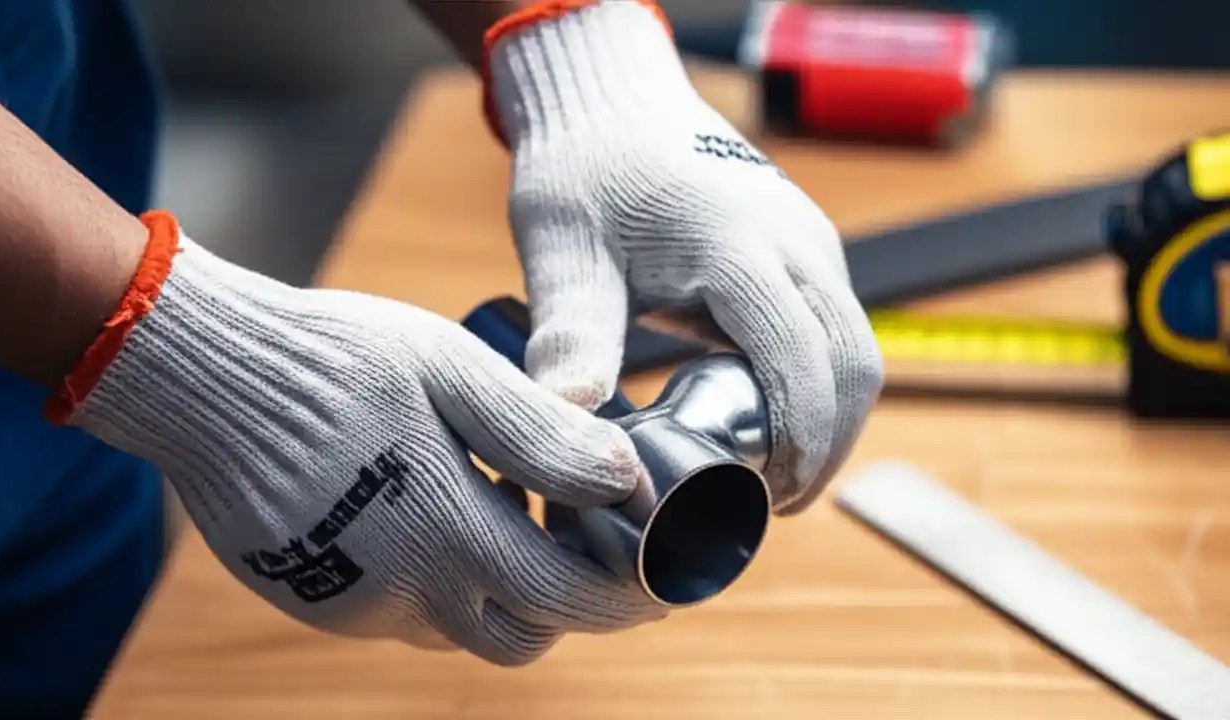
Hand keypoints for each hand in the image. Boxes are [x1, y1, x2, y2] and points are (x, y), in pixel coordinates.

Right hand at [52, 214, 661, 665]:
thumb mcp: (450, 374)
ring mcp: (353, 605)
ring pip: (463, 632)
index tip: (659, 567)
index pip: (572, 599)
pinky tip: (435, 515)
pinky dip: (443, 586)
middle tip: (591, 546)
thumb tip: (625, 477)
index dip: (631, 592)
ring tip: (512, 517)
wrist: (201, 377)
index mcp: (448, 536)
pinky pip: (403, 617)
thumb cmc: (332, 361)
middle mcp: (403, 594)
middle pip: (525, 636)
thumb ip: (541, 432)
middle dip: (573, 604)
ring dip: (505, 595)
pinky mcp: (313, 599)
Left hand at [486, 0, 884, 514]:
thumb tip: (566, 421)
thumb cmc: (586, 174)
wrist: (615, 107)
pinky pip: (835, 326)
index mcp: (738, 246)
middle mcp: (793, 241)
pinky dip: (818, 381)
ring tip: (775, 472)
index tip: (774, 499)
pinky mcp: (805, 248)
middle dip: (829, 443)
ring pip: (855, 346)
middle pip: (854, 361)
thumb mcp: (563, 251)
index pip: (803, 358)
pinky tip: (769, 417)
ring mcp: (808, 241)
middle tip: (777, 504)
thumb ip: (570, 335)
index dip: (801, 440)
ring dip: (830, 415)